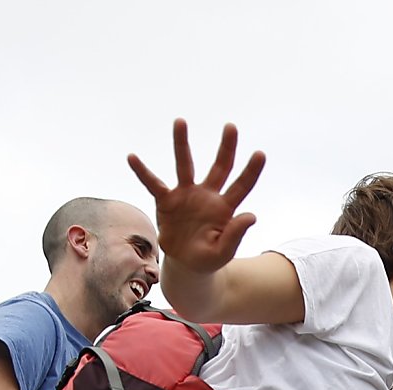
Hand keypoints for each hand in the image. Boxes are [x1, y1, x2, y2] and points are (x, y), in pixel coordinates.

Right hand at [128, 119, 265, 276]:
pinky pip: (153, 183)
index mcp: (225, 208)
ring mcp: (186, 195)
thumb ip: (236, 235)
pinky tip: (132, 157)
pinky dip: (143, 171)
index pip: (241, 186)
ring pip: (185, 165)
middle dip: (227, 147)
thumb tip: (251, 215)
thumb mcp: (223, 252)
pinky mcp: (166, 201)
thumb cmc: (208, 258)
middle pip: (220, 167)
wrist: (185, 264)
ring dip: (182, 144)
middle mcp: (207, 196)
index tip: (261, 153)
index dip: (251, 171)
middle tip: (232, 126)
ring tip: (180, 121)